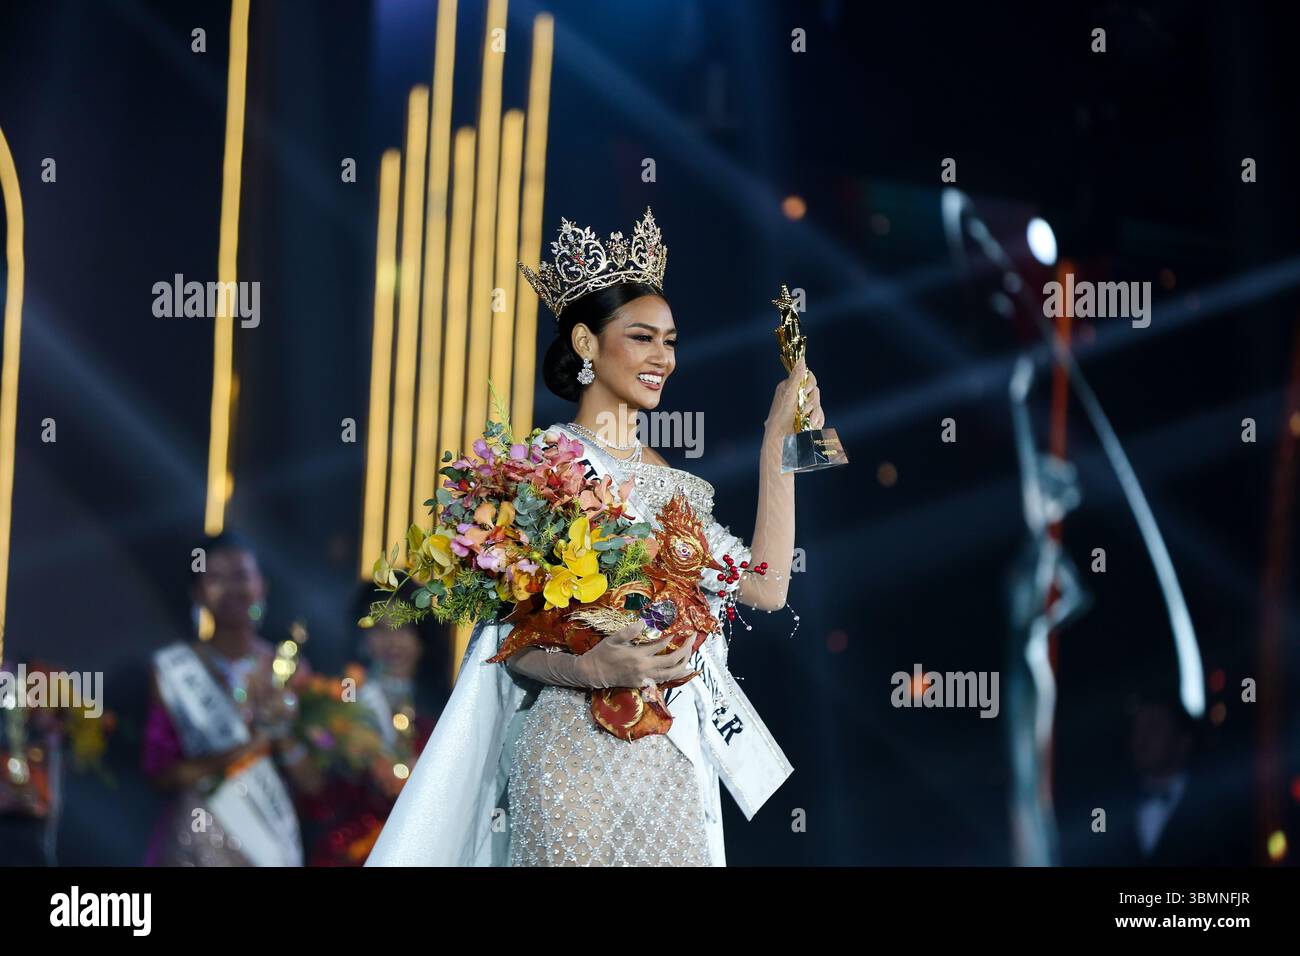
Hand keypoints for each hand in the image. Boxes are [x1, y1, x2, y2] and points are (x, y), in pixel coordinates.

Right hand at [576, 621, 697, 687]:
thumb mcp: (613, 639)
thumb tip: (643, 623)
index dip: (671, 638)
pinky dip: (675, 675)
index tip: (678, 631)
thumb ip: (629, 631)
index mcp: (638, 656)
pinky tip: (682, 670)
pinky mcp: (643, 684)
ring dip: (684, 663)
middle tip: (693, 638)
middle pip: (672, 660)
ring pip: (671, 673)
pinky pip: (664, 680)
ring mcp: (645, 678)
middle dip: (685, 649)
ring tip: (692, 654)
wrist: (593, 674)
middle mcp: (644, 668)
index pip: (660, 646)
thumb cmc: (602, 654)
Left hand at [763, 358, 824, 447]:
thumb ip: (796, 378)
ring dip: (814, 412)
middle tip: (803, 409)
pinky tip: (811, 425)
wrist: (781, 440)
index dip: (810, 383)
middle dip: (811, 401)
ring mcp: (804, 409)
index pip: (807, 377)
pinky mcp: (809, 420)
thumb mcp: (788, 394)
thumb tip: (801, 359)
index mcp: (790, 388)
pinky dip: (817, 420)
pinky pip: (820, 416)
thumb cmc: (780, 416)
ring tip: (806, 420)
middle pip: (815, 391)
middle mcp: (797, 397)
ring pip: (818, 404)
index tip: (807, 389)